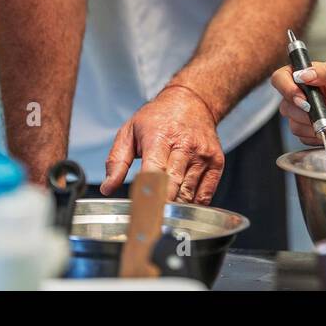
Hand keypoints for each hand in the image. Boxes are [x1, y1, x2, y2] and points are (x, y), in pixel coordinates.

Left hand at [99, 86, 224, 203]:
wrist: (193, 101)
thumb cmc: (158, 118)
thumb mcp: (130, 131)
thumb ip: (117, 161)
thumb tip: (108, 187)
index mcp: (160, 138)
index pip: (155, 171)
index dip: (148, 194)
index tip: (141, 213)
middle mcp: (185, 146)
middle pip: (173, 186)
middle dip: (161, 207)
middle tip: (149, 223)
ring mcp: (203, 155)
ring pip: (189, 193)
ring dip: (175, 207)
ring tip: (163, 212)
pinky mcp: (216, 162)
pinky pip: (205, 194)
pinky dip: (193, 203)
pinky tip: (181, 202)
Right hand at [269, 62, 325, 145]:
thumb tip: (303, 74)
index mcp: (309, 76)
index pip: (281, 78)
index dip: (287, 90)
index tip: (304, 100)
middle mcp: (304, 95)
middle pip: (286, 106)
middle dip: (312, 115)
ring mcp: (307, 115)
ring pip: (296, 126)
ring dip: (321, 128)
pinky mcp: (312, 132)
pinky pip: (307, 139)